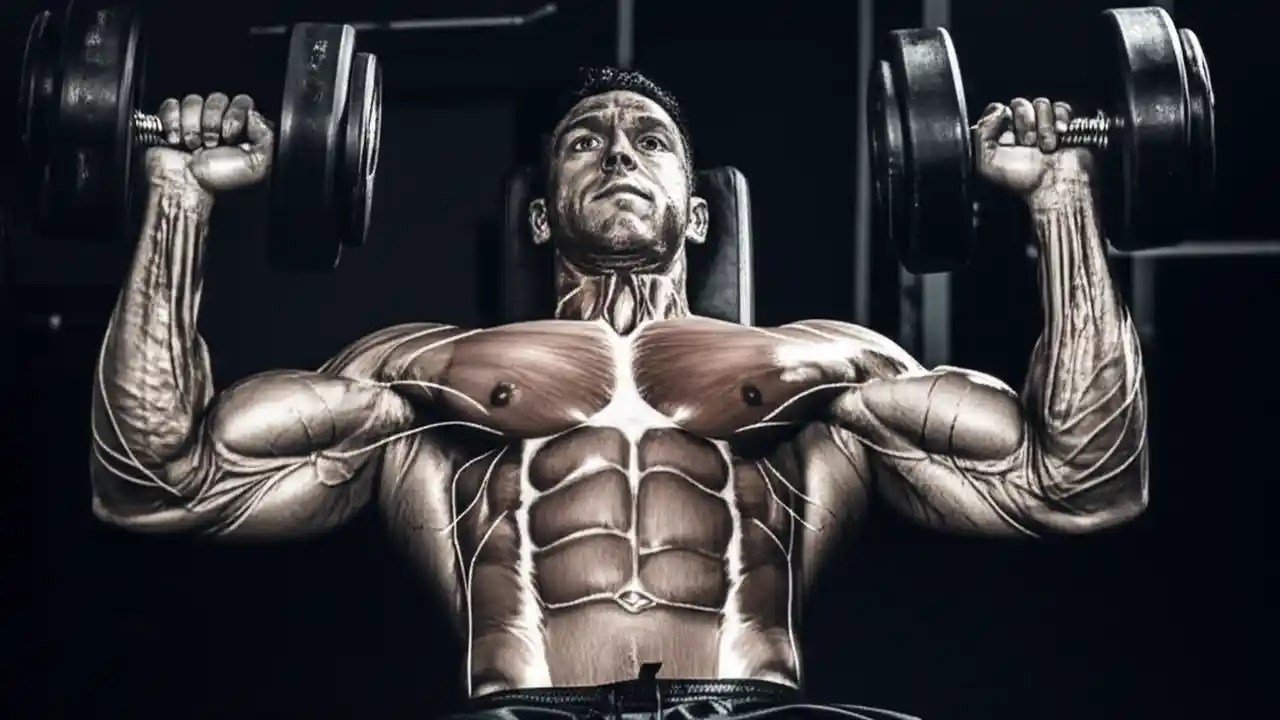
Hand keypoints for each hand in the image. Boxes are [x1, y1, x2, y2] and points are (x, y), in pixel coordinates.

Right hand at [145, 93, 272, 192]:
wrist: (187, 190)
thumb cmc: (222, 183)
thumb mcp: (258, 165)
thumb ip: (265, 137)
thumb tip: (254, 115)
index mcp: (242, 131)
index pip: (242, 102)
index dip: (235, 114)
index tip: (230, 135)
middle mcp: (219, 123)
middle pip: (217, 98)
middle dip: (212, 121)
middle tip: (210, 144)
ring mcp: (195, 122)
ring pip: (193, 100)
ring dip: (192, 124)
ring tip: (193, 146)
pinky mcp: (173, 123)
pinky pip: (171, 104)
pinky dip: (172, 121)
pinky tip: (176, 139)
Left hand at [973, 98, 1093, 202]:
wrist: (1056, 188)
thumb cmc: (1022, 182)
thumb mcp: (987, 164)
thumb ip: (982, 135)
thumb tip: (997, 109)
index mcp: (1001, 136)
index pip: (997, 109)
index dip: (1003, 115)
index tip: (1008, 130)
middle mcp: (1021, 129)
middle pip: (1020, 103)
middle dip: (1025, 124)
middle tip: (1029, 145)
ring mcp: (1043, 126)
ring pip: (1041, 104)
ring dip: (1044, 127)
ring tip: (1046, 148)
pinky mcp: (1064, 125)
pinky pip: (1061, 107)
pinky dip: (1061, 120)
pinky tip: (1060, 136)